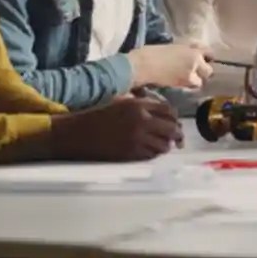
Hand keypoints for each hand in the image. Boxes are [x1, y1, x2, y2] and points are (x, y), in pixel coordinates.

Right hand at [52, 96, 182, 160]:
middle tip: (177, 137)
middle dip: (176, 133)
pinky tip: (151, 151)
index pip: (168, 110)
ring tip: (163, 145)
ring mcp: (137, 139)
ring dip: (166, 145)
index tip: (175, 122)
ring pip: (164, 145)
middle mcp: (141, 121)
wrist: (79, 133)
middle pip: (171, 128)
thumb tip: (159, 111)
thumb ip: (141, 104)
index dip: (174, 117)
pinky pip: (152, 155)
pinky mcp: (131, 154)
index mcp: (138, 105)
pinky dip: (154, 153)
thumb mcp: (121, 102)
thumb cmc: (98, 115)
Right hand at [128, 43, 212, 88]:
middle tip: (196, 71)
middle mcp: (195, 62)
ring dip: (195, 80)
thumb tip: (193, 52)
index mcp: (192, 50)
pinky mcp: (182, 85)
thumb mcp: (174, 46)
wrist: (143, 65)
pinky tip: (179, 83)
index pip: (209, 53)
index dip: (207, 56)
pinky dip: (187, 86)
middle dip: (203, 72)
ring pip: (200, 81)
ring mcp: (190, 75)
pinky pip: (190, 86)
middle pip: (208, 71)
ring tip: (186, 79)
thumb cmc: (153, 52)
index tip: (205, 58)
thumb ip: (187, 50)